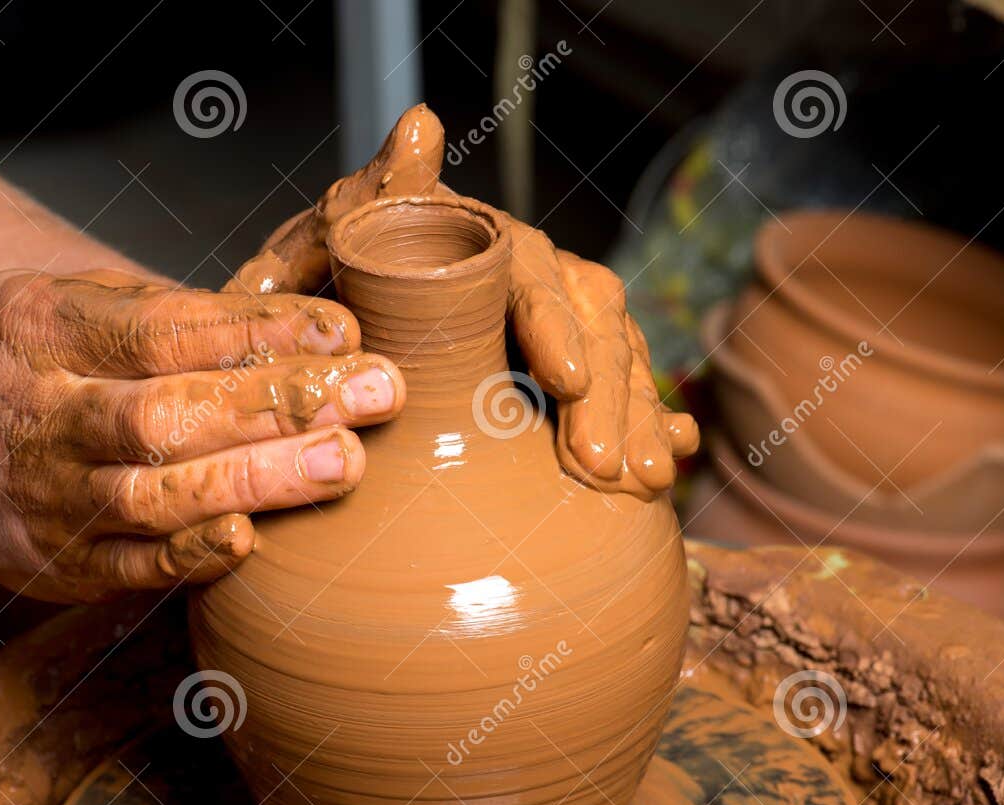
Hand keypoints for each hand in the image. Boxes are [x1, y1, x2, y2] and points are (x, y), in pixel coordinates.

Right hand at [0, 269, 403, 601]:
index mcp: (38, 330)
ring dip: (257, 481)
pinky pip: (133, 567)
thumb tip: (282, 321)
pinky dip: (192, 556)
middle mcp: (39, 416)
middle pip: (168, 412)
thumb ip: (149, 310)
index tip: (342, 329)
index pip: (162, 329)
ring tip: (344, 462)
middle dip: (280, 402)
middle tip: (378, 393)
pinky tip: (255, 539)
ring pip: (157, 495)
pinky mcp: (62, 567)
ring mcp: (48, 500)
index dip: (258, 331)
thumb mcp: (44, 304)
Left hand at [229, 105, 697, 498]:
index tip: (564, 379)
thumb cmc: (334, 278)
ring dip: (639, 421)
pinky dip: (652, 424)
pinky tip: (674, 455)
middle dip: (610, 400)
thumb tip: (419, 124)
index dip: (556, 327)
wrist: (329, 324)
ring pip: (619, 366)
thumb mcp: (345, 235)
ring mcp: (559, 330)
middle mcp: (540, 283)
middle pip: (595, 330)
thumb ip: (384, 188)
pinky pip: (623, 396)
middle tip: (607, 467)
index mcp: (496, 248)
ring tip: (648, 482)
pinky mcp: (565, 377)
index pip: (540, 279)